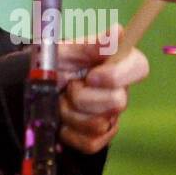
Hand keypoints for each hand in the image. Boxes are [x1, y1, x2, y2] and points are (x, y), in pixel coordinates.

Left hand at [54, 26, 148, 154]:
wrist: (35, 88)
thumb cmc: (55, 64)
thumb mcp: (66, 50)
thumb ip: (91, 45)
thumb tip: (118, 31)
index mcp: (117, 64)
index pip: (140, 67)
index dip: (117, 75)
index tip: (92, 75)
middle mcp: (120, 91)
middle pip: (117, 102)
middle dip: (82, 95)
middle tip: (69, 85)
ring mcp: (111, 117)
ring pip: (99, 124)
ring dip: (70, 113)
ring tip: (62, 100)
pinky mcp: (99, 138)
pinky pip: (89, 143)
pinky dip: (69, 132)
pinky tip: (62, 120)